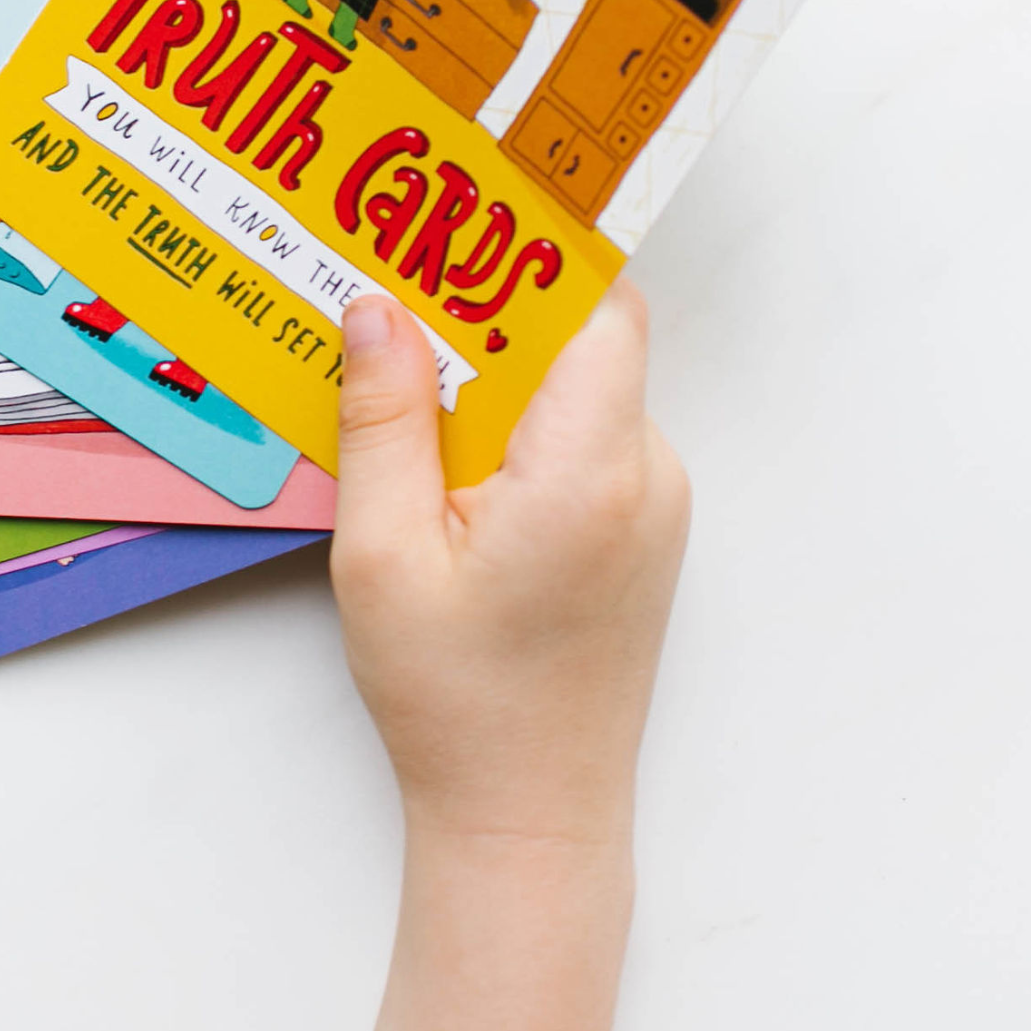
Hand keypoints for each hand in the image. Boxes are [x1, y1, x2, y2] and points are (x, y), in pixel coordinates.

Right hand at [330, 281, 688, 846]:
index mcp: (591, 468)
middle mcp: (645, 474)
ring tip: (406, 373)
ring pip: (582, 385)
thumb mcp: (382, 555)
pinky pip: (585, 435)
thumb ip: (383, 419)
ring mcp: (653, 504)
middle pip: (584, 337)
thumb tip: (377, 306)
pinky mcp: (638, 530)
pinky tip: (446, 451)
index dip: (530, 252)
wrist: (528, 815)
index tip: (455, 216)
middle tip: (399, 285)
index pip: (595, 305)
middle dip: (491, 304)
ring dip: (502, 369)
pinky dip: (522, 421)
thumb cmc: (457, 701)